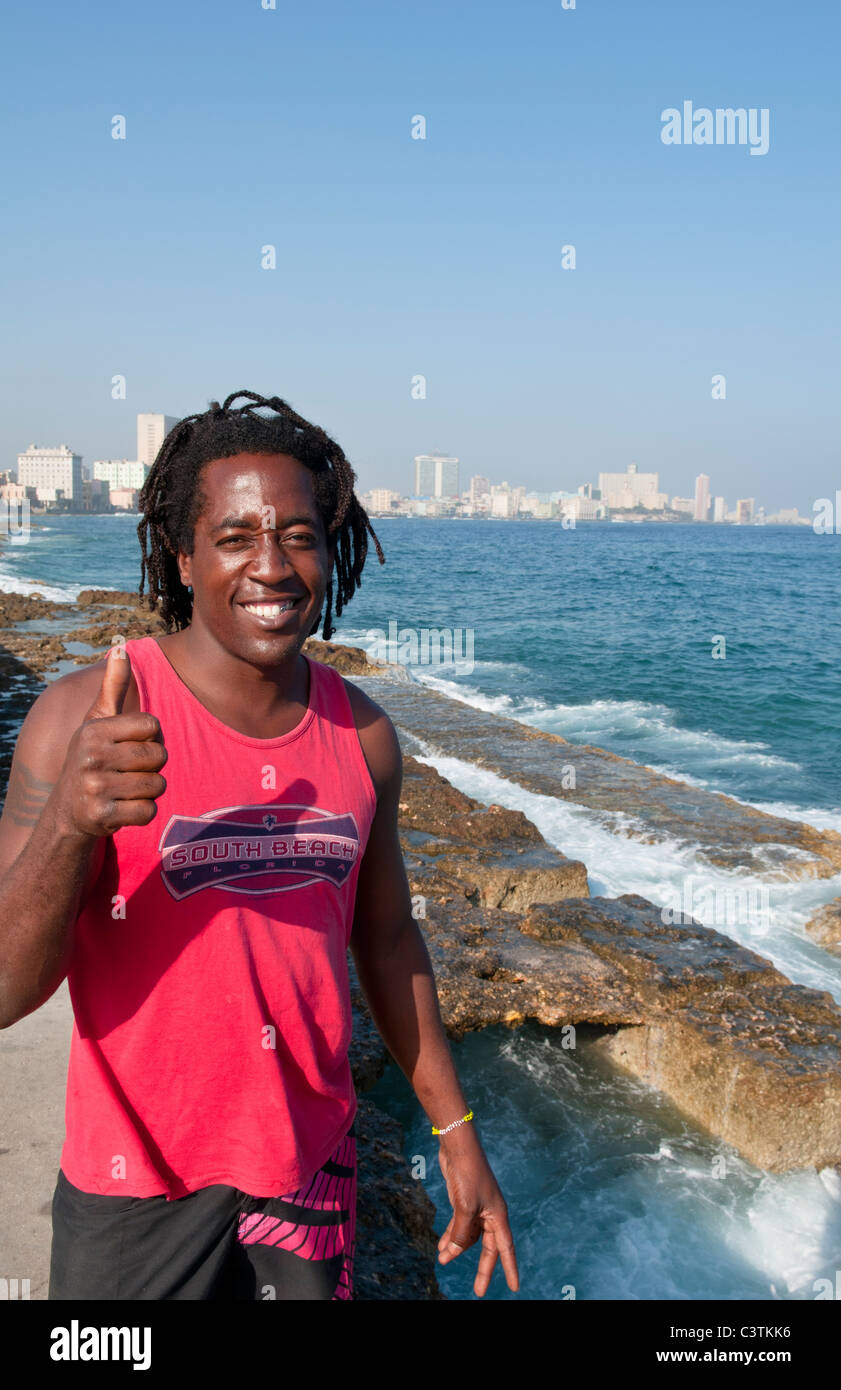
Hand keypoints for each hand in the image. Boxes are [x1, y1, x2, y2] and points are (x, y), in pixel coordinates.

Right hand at [52, 646, 167, 837]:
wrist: (66, 810)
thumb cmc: (91, 757)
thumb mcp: (97, 720)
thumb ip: (113, 685)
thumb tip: (120, 646)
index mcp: (95, 729)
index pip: (153, 727)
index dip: (149, 738)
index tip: (128, 746)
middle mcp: (92, 756)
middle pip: (159, 757)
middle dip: (151, 766)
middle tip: (127, 771)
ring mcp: (95, 787)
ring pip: (157, 785)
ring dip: (148, 790)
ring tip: (124, 789)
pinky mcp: (102, 815)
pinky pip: (149, 811)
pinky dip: (142, 813)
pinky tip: (123, 808)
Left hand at [437, 1141, 518, 1296]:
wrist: (458, 1148)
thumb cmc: (468, 1175)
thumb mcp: (465, 1208)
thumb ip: (461, 1233)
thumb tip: (454, 1253)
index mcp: (498, 1216)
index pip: (505, 1249)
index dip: (510, 1269)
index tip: (514, 1288)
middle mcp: (490, 1214)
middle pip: (487, 1248)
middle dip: (482, 1269)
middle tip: (479, 1291)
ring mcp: (476, 1208)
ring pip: (469, 1237)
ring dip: (456, 1249)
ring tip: (442, 1260)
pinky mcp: (463, 1201)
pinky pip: (459, 1226)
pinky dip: (450, 1236)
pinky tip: (441, 1246)